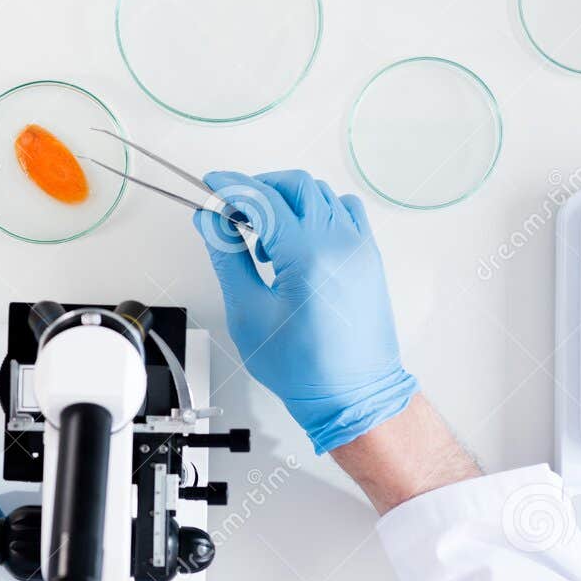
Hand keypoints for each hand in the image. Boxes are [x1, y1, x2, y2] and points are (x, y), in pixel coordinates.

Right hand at [195, 169, 416, 453]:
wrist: (353, 396)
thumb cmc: (305, 368)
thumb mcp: (248, 313)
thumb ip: (228, 257)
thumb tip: (212, 222)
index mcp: (307, 254)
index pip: (263, 199)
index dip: (231, 187)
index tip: (212, 185)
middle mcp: (339, 242)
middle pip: (294, 186)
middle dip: (258, 187)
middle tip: (232, 210)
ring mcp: (359, 247)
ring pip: (321, 194)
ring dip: (287, 198)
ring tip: (263, 228)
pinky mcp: (368, 257)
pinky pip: (345, 211)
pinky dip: (318, 209)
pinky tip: (299, 233)